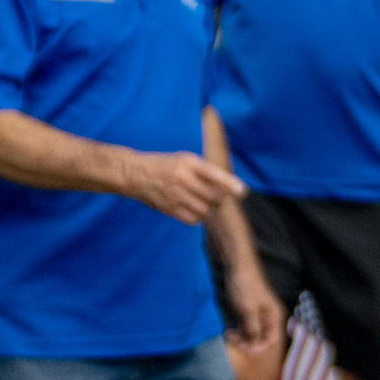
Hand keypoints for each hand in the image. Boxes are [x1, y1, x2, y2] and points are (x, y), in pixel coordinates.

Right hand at [126, 150, 248, 226]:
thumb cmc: (166, 166)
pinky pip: (193, 220)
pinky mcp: (170, 209)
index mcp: (189, 162)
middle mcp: (183, 178)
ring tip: (202, 201)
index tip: (243, 192)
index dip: (230, 184)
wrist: (136, 174)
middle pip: (214, 197)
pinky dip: (197, 217)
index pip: (214, 174)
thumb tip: (230, 189)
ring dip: (209, 209)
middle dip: (219, 199)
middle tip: (216, 196)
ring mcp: (176, 195)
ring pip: (206, 210)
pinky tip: (193, 209)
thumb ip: (206, 171)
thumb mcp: (185, 159)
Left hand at [225, 258, 285, 356]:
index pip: (271, 340)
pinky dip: (239, 331)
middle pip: (262, 338)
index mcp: (274, 316)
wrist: (237, 266)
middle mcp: (269, 317)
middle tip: (234, 339)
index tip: (244, 346)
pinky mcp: (249, 312)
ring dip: (242, 338)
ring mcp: (259, 315)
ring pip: (253, 334)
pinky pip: (246, 328)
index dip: (259, 346)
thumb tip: (255, 346)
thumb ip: (253, 329)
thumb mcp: (248, 310)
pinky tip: (230, 331)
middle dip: (248, 342)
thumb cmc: (245, 285)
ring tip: (230, 334)